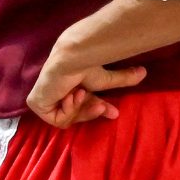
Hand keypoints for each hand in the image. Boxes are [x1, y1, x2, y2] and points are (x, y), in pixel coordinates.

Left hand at [27, 56, 147, 128]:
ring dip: (79, 108)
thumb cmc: (86, 66)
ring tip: (81, 93)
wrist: (72, 60)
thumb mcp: (106, 79)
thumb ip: (122, 78)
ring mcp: (43, 99)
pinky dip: (67, 110)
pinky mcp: (36, 104)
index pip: (81, 105)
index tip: (113, 113)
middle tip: (103, 107)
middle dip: (90, 111)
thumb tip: (144, 72)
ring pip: (66, 119)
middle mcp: (53, 93)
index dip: (96, 110)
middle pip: (74, 115)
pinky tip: (70, 95)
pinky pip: (56, 120)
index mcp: (66, 87)